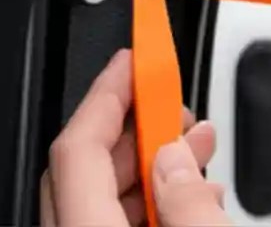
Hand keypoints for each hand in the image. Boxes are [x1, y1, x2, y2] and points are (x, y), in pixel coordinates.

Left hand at [41, 49, 229, 225]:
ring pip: (95, 197)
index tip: (134, 60)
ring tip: (193, 152)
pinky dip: (143, 204)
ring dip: (145, 169)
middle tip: (173, 109)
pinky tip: (184, 200)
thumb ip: (187, 201)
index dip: (107, 93)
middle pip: (84, 168)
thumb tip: (175, 158)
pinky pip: (105, 223)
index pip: (77, 147)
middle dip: (135, 129)